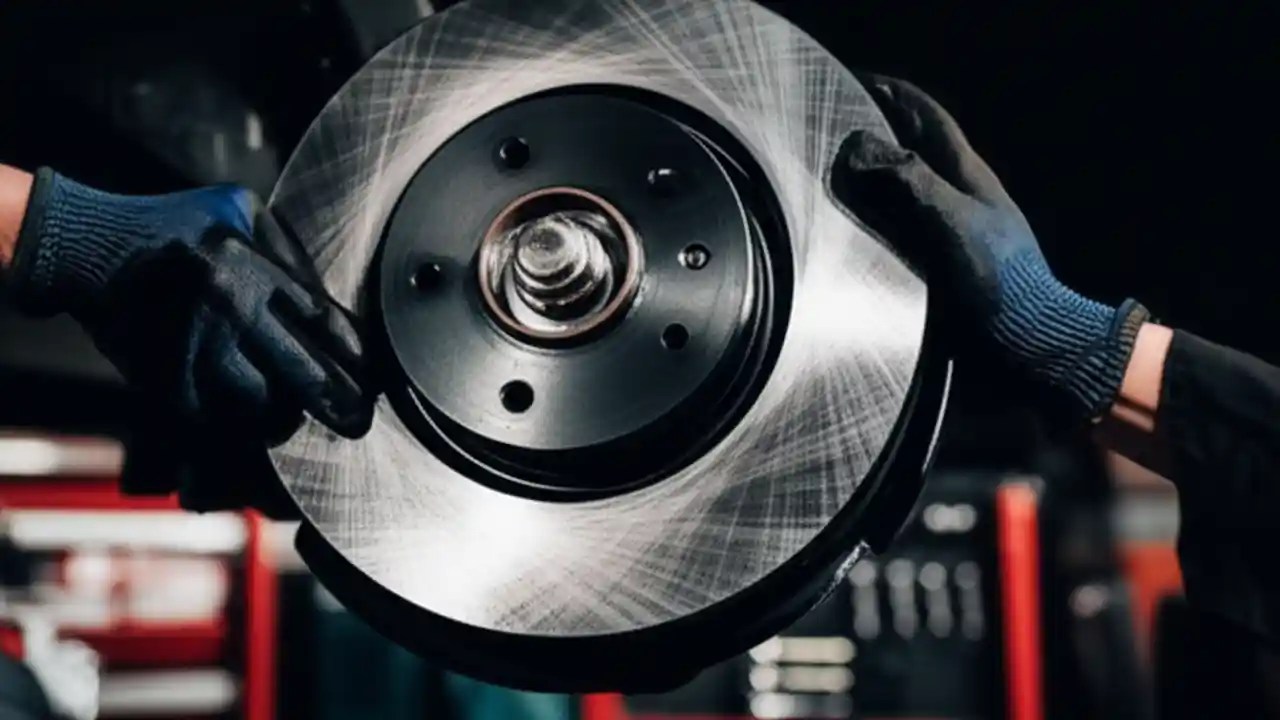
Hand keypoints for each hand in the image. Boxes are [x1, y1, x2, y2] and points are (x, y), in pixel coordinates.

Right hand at [6, 169, 372, 440]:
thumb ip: (290, 257)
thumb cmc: (173, 227)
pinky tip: (251, 413)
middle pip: (307, 375)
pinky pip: (219, 418)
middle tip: (356, 420)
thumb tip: (337, 314)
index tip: (370, 379)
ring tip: (292, 410)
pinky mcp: (166, 378)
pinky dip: (241, 423)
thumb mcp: (240, 213)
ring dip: (286, 416)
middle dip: (341, 405)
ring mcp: (195, 347)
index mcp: (250, 261)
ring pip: (265, 407)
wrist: (90, 248)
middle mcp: (226, 306)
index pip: (326, 325)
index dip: (356, 360)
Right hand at [834, 74, 1148, 421]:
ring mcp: (955, 240)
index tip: (862, 84)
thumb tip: (860, 146)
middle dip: (881, 138)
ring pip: (908, 197)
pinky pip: (904, 239)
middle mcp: (963, 203)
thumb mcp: (954, 223)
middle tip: (838, 130)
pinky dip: (878, 228)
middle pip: (917, 156)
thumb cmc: (1001, 285)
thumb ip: (909, 181)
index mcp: (970, 180)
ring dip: (876, 185)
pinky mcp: (945, 276)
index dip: (897, 98)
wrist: (1030, 352)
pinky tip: (853, 241)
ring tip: (836, 183)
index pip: (930, 121)